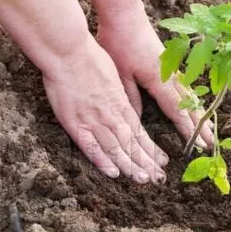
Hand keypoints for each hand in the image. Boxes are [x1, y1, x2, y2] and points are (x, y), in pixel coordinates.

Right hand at [43, 34, 168, 183]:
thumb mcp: (113, 75)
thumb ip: (120, 95)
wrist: (68, 52)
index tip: (162, 161)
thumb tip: (126, 106)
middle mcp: (111, 115)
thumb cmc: (89, 57)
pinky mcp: (76, 124)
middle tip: (159, 178)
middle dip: (146, 162)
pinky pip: (91, 147)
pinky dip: (103, 161)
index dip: (151, 149)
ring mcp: (94, 121)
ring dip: (131, 166)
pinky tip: (114, 173)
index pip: (140, 132)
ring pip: (116, 149)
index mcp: (121, 103)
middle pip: (132, 144)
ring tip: (144, 180)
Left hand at [97, 5, 213, 147]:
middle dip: (200, 125)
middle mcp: (169, 75)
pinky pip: (184, 84)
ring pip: (189, 94)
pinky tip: (194, 103)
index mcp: (158, 80)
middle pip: (189, 104)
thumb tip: (138, 121)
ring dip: (199, 112)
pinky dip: (192, 98)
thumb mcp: (120, 74)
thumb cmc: (118, 41)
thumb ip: (131, 98)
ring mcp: (171, 66)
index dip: (187, 129)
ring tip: (208, 128)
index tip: (198, 145)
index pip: (176, 110)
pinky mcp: (168, 60)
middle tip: (211, 143)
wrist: (124, 12)